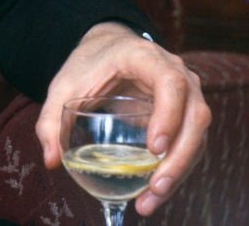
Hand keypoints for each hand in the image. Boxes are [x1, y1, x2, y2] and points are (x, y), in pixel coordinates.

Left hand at [35, 21, 209, 216]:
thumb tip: (51, 160)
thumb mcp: (65, 85)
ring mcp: (187, 93)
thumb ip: (51, 118)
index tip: (154, 147)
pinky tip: (153, 192)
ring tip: (149, 199)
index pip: (171, 82)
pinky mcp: (186, 114)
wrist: (108, 48)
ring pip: (197, 135)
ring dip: (179, 171)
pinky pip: (191, 143)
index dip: (169, 114)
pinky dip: (177, 170)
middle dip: (179, 157)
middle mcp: (176, 72)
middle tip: (154, 187)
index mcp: (146, 57)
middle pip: (195, 115)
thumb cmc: (89, 64)